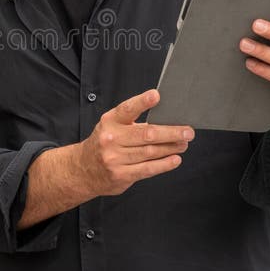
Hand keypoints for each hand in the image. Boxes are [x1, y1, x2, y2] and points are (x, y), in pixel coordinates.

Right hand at [21, 90, 193, 227]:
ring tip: (184, 144)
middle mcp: (111, 139)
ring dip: (171, 148)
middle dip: (171, 132)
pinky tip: (175, 159)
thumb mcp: (111, 127)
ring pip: (150, 152)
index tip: (156, 95)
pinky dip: (164, 164)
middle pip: (146, 134)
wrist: (82, 170)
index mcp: (109, 122)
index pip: (127, 109)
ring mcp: (115, 158)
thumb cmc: (103, 144)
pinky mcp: (121, 175)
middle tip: (187, 131)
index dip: (142, 102)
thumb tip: (164, 120)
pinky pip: (147, 169)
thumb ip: (132, 122)